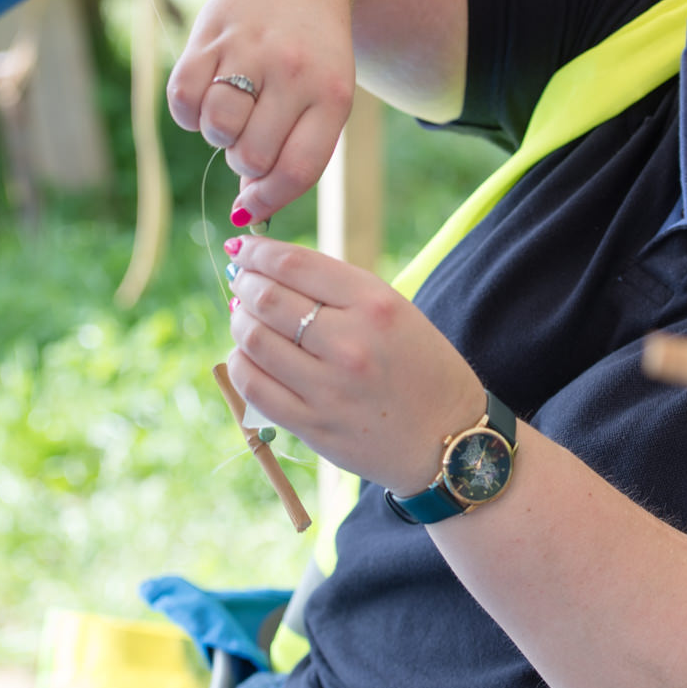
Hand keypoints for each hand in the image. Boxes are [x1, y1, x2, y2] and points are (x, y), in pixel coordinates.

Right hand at [167, 0, 355, 223]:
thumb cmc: (312, 51)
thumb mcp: (326, 95)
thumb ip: (296, 151)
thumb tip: (247, 212)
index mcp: (333, 94)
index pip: (296, 170)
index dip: (268, 200)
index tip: (250, 208)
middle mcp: (294, 72)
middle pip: (249, 156)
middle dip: (243, 161)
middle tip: (251, 137)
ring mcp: (249, 51)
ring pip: (215, 129)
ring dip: (216, 134)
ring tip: (233, 112)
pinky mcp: (209, 35)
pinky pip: (182, 99)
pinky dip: (188, 110)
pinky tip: (207, 93)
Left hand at [223, 237, 486, 493]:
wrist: (448, 439)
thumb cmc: (421, 368)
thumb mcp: (395, 312)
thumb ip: (338, 291)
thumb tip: (268, 272)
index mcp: (376, 305)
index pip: (296, 265)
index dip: (257, 252)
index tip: (241, 248)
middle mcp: (351, 344)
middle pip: (267, 299)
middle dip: (245, 284)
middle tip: (241, 281)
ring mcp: (328, 389)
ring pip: (253, 341)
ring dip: (239, 321)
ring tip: (244, 316)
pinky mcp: (313, 425)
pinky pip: (253, 387)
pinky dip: (240, 363)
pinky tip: (248, 355)